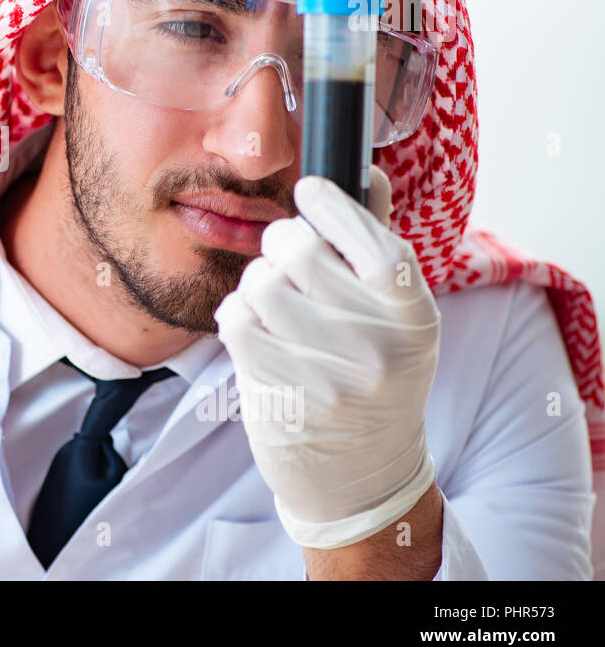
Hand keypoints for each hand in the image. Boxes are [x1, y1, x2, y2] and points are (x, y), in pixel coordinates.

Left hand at [213, 164, 439, 549]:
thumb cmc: (374, 376)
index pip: (365, 231)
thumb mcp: (395, 315)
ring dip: (254, 286)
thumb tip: (365, 172)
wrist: (363, 474)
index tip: (307, 192)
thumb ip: (375, 244)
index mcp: (411, 308)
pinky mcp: (285, 395)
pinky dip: (236, 318)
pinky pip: (236, 323)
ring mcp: (332, 372)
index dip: (326, 203)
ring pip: (259, 284)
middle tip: (284, 263)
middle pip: (297, 248)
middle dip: (279, 247)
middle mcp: (379, 339)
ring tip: (271, 304)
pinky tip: (253, 332)